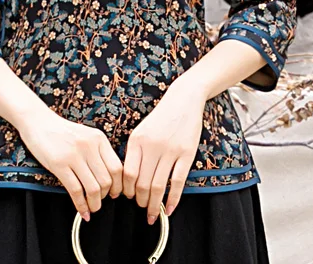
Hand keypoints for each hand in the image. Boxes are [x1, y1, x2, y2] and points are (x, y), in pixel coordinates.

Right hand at [17, 108, 123, 220]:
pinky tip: (81, 211)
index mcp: (98, 138)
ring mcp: (74, 155)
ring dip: (94, 204)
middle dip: (105, 196)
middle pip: (106, 180)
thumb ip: (99, 152)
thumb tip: (110, 179)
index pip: (117, 168)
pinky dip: (80, 205)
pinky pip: (75, 190)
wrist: (39, 122)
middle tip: (100, 201)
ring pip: (93, 188)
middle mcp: (89, 145)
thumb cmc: (63, 132)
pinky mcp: (59, 164)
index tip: (114, 193)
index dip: (118, 185)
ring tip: (92, 207)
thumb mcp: (86, 135)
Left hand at [122, 78, 205, 221]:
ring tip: (152, 213)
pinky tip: (169, 209)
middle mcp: (152, 146)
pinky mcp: (186, 154)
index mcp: (137, 140)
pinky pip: (177, 182)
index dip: (126, 189)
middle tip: (141, 208)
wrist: (183, 100)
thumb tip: (127, 179)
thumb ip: (134, 152)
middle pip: (141, 183)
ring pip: (158, 185)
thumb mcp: (141, 131)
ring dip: (154, 204)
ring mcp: (170, 150)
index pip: (127, 173)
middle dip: (140, 200)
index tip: (126, 197)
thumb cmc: (160, 118)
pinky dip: (172, 199)